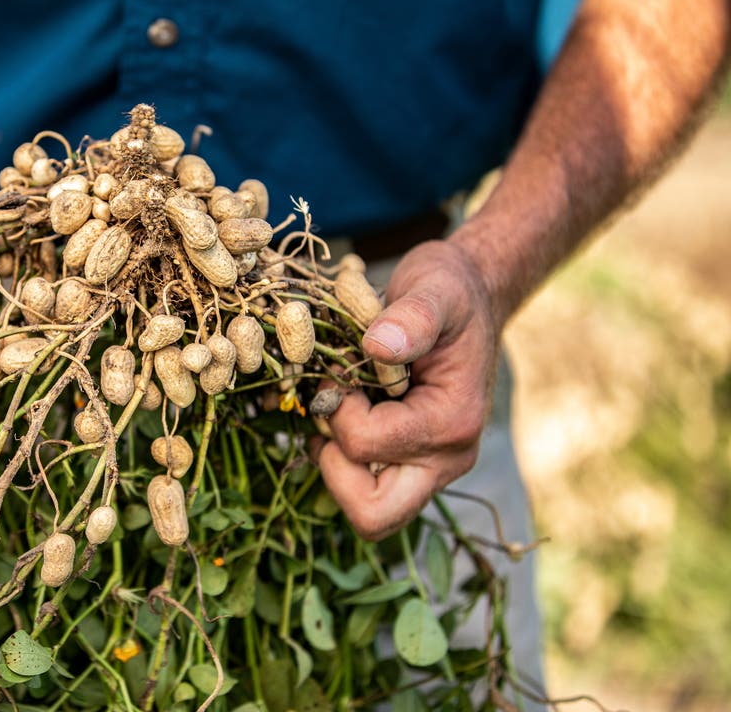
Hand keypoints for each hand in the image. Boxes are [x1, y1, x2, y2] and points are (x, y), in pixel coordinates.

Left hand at [315, 240, 499, 539]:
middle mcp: (445, 460)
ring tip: (339, 408)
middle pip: (373, 515)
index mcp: (452, 423)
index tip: (341, 364)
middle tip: (333, 414)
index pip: (365, 446)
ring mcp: (430, 468)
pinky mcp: (412, 464)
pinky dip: (340, 458)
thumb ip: (412, 316)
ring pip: (367, 511)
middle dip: (334, 468)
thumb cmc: (450, 291)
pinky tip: (343, 411)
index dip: (336, 407)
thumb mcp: (435, 287)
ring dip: (335, 464)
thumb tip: (379, 346)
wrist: (469, 297)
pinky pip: (366, 489)